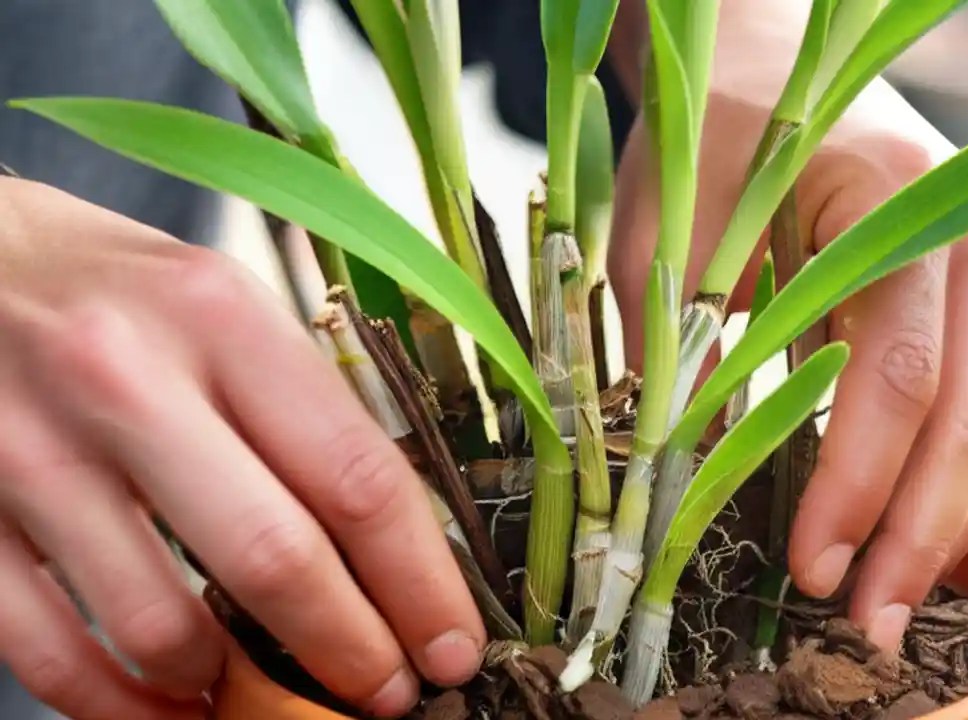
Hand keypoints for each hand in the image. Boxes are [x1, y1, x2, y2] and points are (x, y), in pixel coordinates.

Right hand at [0, 179, 483, 719]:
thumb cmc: (116, 289)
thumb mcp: (223, 307)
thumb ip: (299, 411)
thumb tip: (392, 544)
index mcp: (221, 318)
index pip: (356, 475)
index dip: (421, 581)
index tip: (452, 644)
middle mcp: (126, 378)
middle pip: (276, 558)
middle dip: (352, 650)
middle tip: (387, 693)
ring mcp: (32, 450)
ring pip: (161, 625)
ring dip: (233, 688)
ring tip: (271, 693)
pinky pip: (48, 650)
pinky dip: (119, 703)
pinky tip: (167, 706)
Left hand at [608, 4, 967, 650]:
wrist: (769, 64)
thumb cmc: (713, 136)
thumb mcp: (673, 231)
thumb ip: (682, 346)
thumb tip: (685, 486)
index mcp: (899, 199)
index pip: (895, 369)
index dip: (855, 482)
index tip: (808, 564)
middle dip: (921, 532)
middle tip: (869, 624)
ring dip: (943, 522)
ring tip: (884, 602)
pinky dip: (945, 482)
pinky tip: (901, 537)